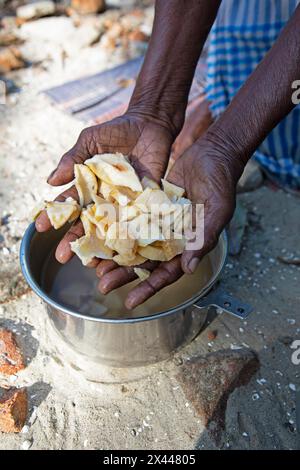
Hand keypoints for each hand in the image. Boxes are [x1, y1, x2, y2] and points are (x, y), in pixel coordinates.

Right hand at [35, 112, 174, 262]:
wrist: (150, 124)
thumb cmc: (117, 130)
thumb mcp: (90, 140)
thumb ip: (72, 159)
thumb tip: (49, 181)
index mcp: (89, 185)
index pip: (69, 204)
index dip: (55, 216)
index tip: (41, 228)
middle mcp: (105, 198)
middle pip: (88, 222)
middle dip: (74, 239)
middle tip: (61, 256)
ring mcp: (125, 202)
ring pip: (110, 228)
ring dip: (100, 246)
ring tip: (91, 264)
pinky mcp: (145, 202)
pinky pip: (137, 222)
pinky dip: (130, 237)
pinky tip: (123, 254)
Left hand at [113, 136, 243, 308]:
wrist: (212, 154)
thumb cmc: (221, 183)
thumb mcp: (217, 211)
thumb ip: (203, 239)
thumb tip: (188, 269)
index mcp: (189, 246)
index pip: (167, 273)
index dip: (149, 288)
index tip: (130, 302)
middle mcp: (171, 238)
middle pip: (145, 262)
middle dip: (125, 275)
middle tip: (103, 285)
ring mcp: (158, 222)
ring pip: (134, 243)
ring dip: (116, 255)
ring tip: (95, 266)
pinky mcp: (148, 205)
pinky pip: (130, 220)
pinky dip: (116, 228)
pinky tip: (99, 234)